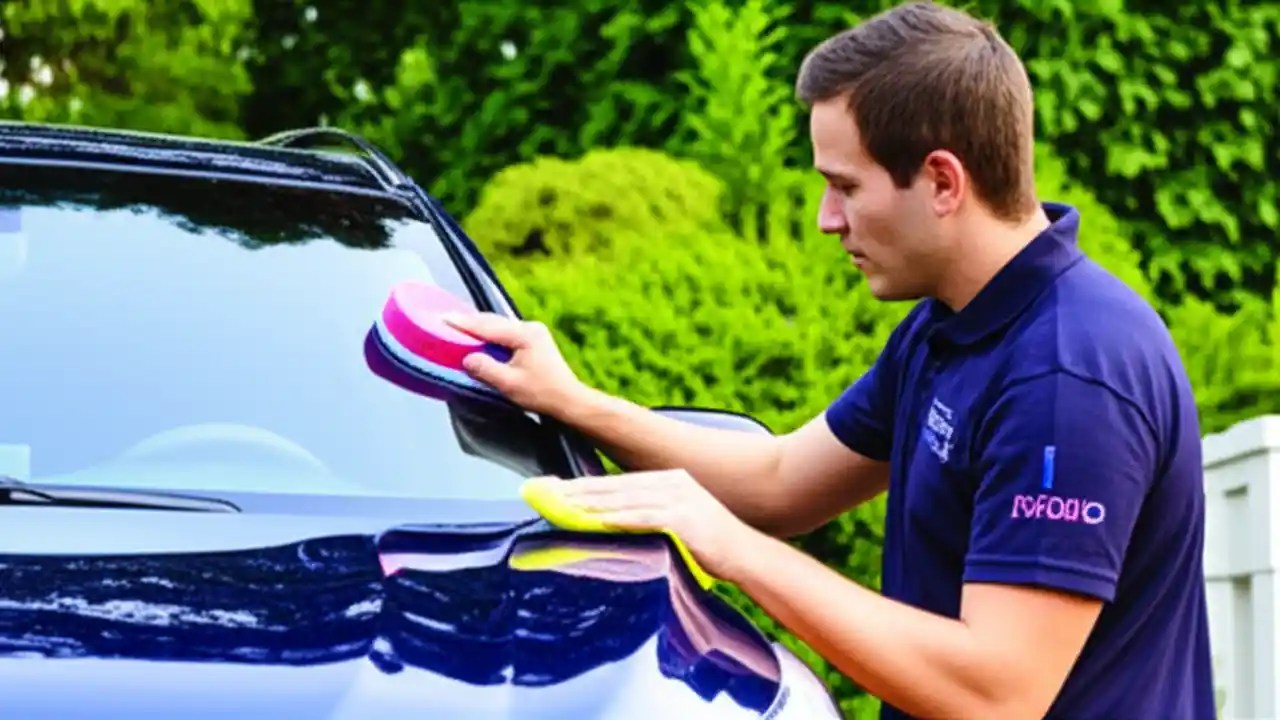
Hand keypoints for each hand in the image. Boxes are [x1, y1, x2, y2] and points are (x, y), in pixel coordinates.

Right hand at [442, 311, 586, 414]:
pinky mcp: (534, 339)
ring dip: (479, 327)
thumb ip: (486, 369)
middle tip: (445, 319)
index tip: (443, 317)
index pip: (487, 326)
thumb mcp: (510, 384)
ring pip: (499, 326)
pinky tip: (479, 337)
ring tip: (457, 326)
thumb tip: (466, 358)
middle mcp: (530, 327)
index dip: (463, 323)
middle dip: (469, 322)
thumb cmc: (541, 394)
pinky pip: (506, 332)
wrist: (569, 400)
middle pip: (493, 321)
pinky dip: (490, 334)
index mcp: (525, 334)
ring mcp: (533, 331)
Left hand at [548, 469, 760, 582]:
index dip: (584, 484)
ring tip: (560, 505)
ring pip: (623, 498)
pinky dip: (618, 518)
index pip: (617, 481)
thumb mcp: (676, 521)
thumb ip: (647, 515)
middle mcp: (672, 482)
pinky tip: (597, 519)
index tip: (554, 487)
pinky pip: (642, 516)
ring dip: (590, 502)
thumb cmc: (710, 545)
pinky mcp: (683, 517)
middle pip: (614, 485)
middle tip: (544, 491)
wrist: (747, 555)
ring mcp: (678, 497)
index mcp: (669, 479)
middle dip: (577, 489)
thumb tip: (610, 520)